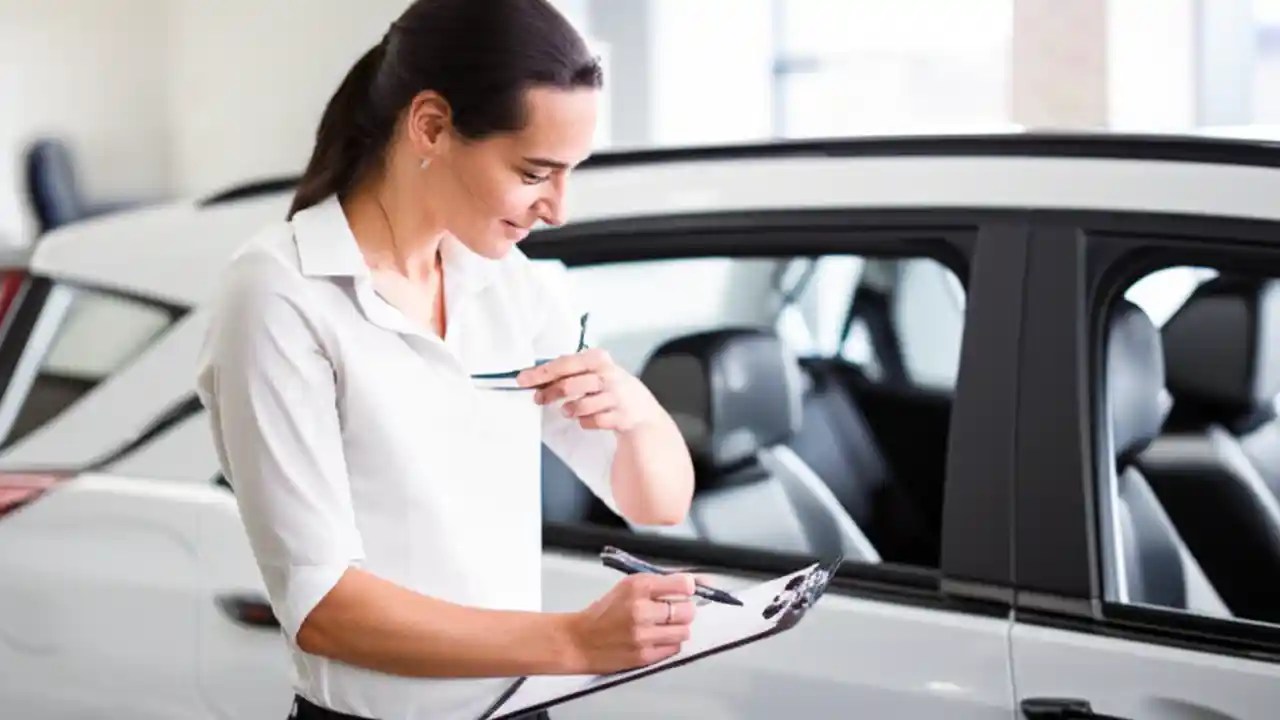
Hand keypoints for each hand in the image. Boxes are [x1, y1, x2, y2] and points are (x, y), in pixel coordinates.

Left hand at [517, 349, 662, 433]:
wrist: (643, 414)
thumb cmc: (613, 391)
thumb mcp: (596, 374)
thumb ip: (571, 373)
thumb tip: (537, 377)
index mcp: (599, 359)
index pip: (565, 363)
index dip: (542, 372)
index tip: (523, 378)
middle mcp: (608, 375)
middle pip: (569, 383)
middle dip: (550, 392)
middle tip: (538, 398)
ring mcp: (616, 397)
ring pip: (579, 405)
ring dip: (571, 410)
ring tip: (570, 411)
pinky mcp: (620, 416)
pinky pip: (591, 421)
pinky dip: (586, 422)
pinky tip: (589, 419)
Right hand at [563, 573, 696, 673]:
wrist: (579, 640)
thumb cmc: (603, 613)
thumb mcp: (628, 586)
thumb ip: (662, 582)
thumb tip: (697, 582)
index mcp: (637, 586)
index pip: (683, 584)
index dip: (688, 587)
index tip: (685, 590)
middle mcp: (641, 609)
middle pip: (688, 610)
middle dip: (684, 610)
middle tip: (672, 610)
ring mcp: (643, 635)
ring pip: (684, 631)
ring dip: (677, 628)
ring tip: (661, 626)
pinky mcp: (644, 656)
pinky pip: (674, 649)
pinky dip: (669, 643)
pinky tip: (654, 638)